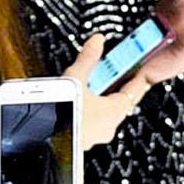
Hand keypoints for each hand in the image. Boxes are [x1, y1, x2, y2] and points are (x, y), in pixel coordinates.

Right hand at [61, 34, 154, 151]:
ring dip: (99, 101)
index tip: (141, 70)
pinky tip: (74, 106)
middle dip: (115, 88)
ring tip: (89, 88)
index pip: (135, 90)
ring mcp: (94, 137)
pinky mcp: (79, 142)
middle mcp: (107, 127)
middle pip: (119, 103)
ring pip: (103, 115)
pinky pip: (89, 123)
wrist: (42, 142)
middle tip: (114, 75)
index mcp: (114, 111)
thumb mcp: (75, 79)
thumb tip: (97, 41)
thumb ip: (88, 58)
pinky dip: (86, 112)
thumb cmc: (62, 116)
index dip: (137, 77)